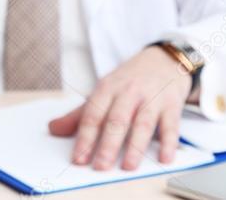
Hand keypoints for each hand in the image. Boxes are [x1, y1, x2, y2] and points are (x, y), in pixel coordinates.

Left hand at [48, 46, 192, 170]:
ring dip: (135, 146)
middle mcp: (129, 92)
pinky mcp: (172, 104)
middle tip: (100, 165)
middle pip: (117, 120)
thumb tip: (53, 129)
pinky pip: (171, 125)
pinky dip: (169, 142)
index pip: (93, 114)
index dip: (84, 137)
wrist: (162, 59)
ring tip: (128, 166)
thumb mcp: (103, 90)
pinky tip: (164, 158)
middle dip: (108, 144)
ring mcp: (151, 97)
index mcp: (107, 88)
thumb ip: (80, 114)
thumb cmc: (129, 80)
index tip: (78, 158)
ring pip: (142, 123)